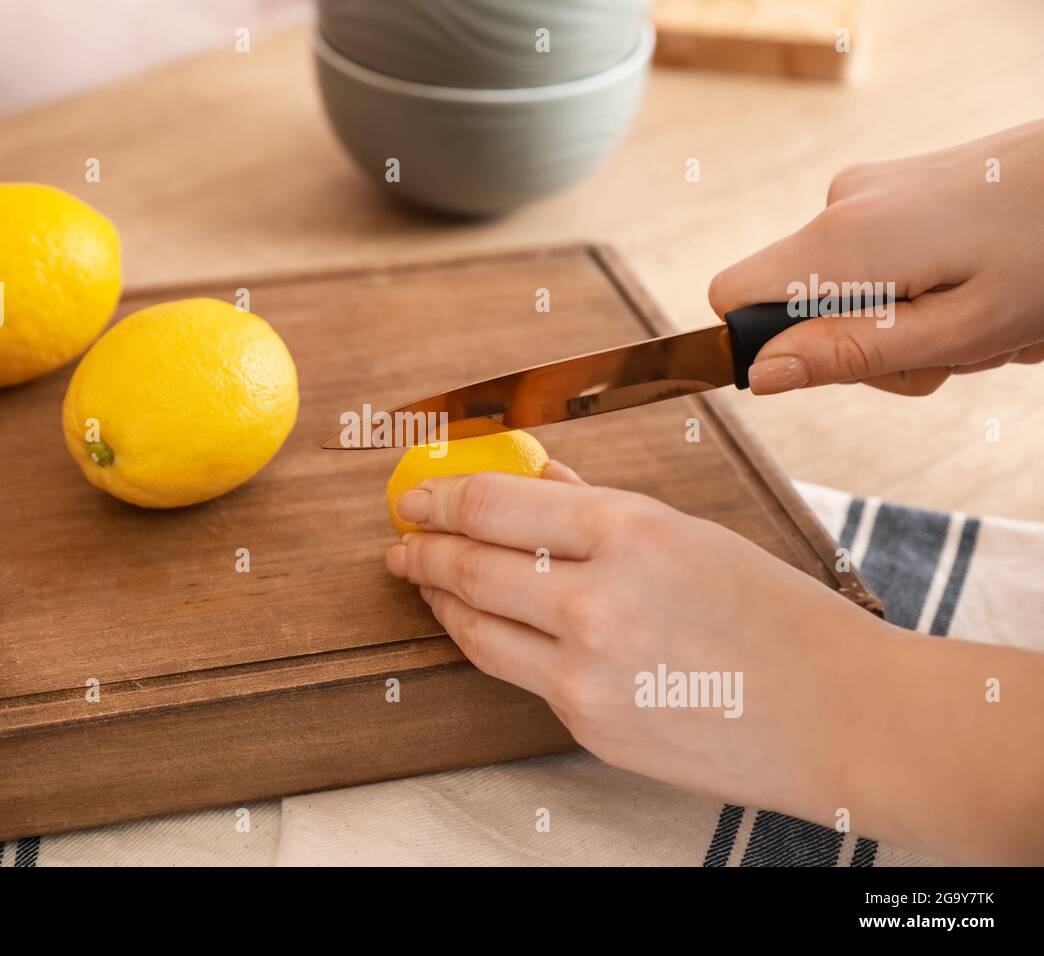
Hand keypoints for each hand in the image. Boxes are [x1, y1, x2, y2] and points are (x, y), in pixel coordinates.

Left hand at [386, 466, 888, 817]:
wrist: (843, 718)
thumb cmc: (781, 618)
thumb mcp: (689, 535)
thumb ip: (596, 507)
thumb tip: (532, 478)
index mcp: (631, 533)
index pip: (496, 504)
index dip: (441, 497)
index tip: (417, 496)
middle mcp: (599, 602)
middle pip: (469, 566)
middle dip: (422, 550)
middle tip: (403, 541)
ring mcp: (588, 674)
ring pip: (476, 629)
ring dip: (440, 601)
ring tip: (425, 583)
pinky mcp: (588, 726)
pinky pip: (519, 676)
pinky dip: (492, 643)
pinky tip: (485, 626)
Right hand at [709, 119, 1043, 394]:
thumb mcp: (955, 332)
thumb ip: (849, 355)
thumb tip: (761, 375)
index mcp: (842, 242)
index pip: (732, 300)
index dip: (763, 347)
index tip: (836, 367)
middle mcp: (839, 206)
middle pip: (796, 307)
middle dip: (863, 349)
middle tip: (948, 352)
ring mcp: (867, 191)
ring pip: (841, 291)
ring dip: (902, 325)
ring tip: (978, 321)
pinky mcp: (893, 188)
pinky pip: (872, 262)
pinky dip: (917, 291)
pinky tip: (976, 287)